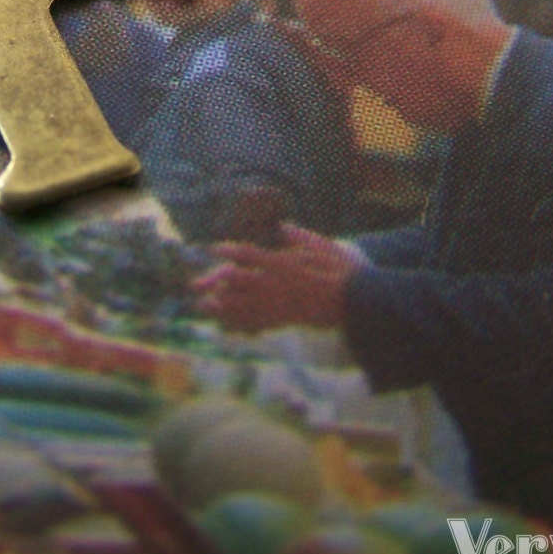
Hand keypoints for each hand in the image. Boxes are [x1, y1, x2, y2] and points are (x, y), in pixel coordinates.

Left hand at [193, 224, 366, 332]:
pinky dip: (242, 324)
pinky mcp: (287, 320)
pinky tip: (227, 326)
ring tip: (202, 307)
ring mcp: (281, 304)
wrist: (358, 301)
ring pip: (244, 306)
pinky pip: (259, 323)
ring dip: (220, 306)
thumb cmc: (341, 270)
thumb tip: (281, 227)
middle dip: (214, 283)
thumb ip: (298, 237)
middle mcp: (277, 284)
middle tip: (194, 286)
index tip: (213, 248)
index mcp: (284, 263)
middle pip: (238, 283)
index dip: (231, 251)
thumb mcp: (321, 246)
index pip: (251, 255)